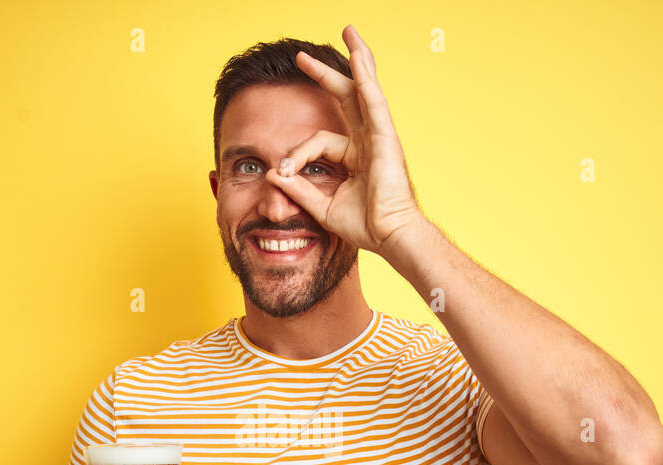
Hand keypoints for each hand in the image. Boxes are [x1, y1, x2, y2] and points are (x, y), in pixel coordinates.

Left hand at [264, 24, 426, 258]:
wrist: (389, 236)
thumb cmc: (365, 226)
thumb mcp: (322, 205)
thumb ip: (298, 188)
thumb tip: (272, 173)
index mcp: (356, 156)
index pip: (319, 141)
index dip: (297, 153)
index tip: (281, 172)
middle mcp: (368, 141)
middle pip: (347, 97)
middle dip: (326, 75)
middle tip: (302, 58)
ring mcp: (379, 136)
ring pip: (365, 89)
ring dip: (356, 59)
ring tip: (348, 31)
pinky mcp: (386, 137)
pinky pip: (374, 101)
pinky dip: (366, 78)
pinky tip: (358, 57)